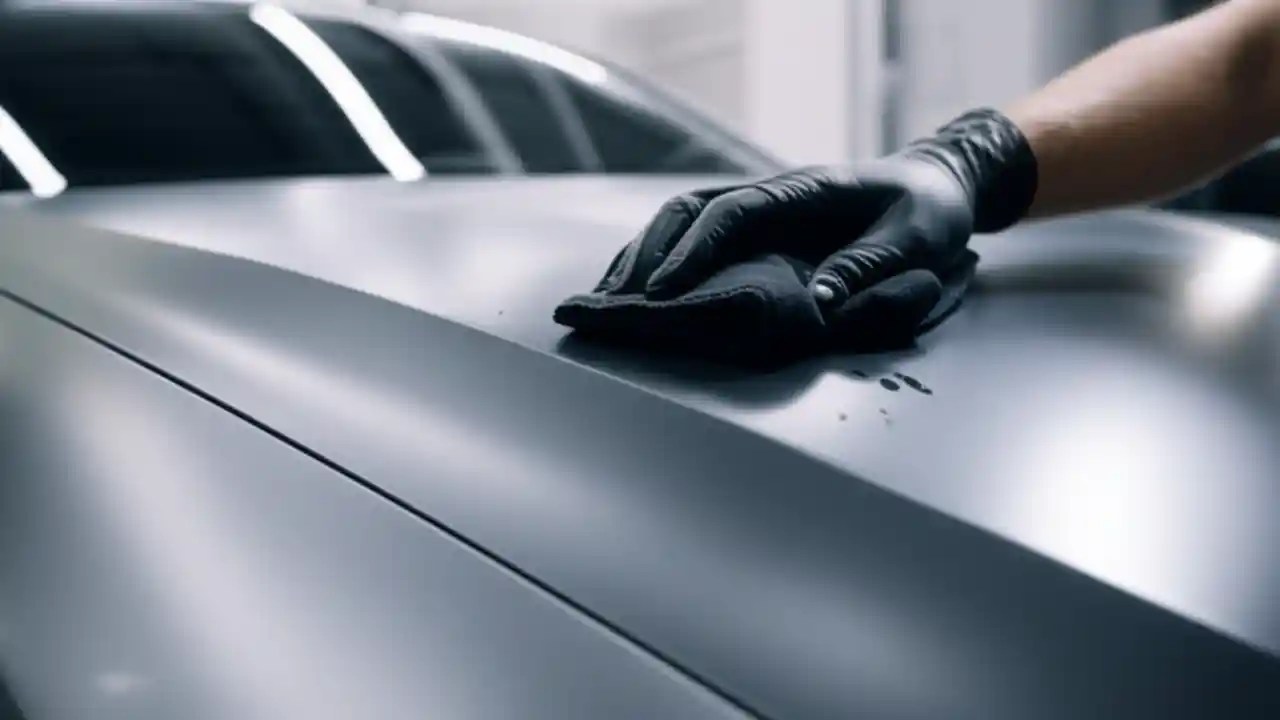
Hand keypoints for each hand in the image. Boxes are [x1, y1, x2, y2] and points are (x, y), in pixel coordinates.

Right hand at [595, 109, 1036, 338]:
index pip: (731, 212)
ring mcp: (761, 208)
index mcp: (803, 190)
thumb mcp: (913, 239)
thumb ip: (866, 267)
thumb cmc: (927, 213)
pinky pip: (699, 235)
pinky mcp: (758, 227)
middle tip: (617, 301)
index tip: (662, 289)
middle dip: (649, 253)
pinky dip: (663, 258)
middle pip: (690, 210)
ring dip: (645, 255)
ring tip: (610, 298)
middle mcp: (772, 193)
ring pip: (684, 220)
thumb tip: (815, 304)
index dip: (692, 249)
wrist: (936, 187)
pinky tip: (640, 288)